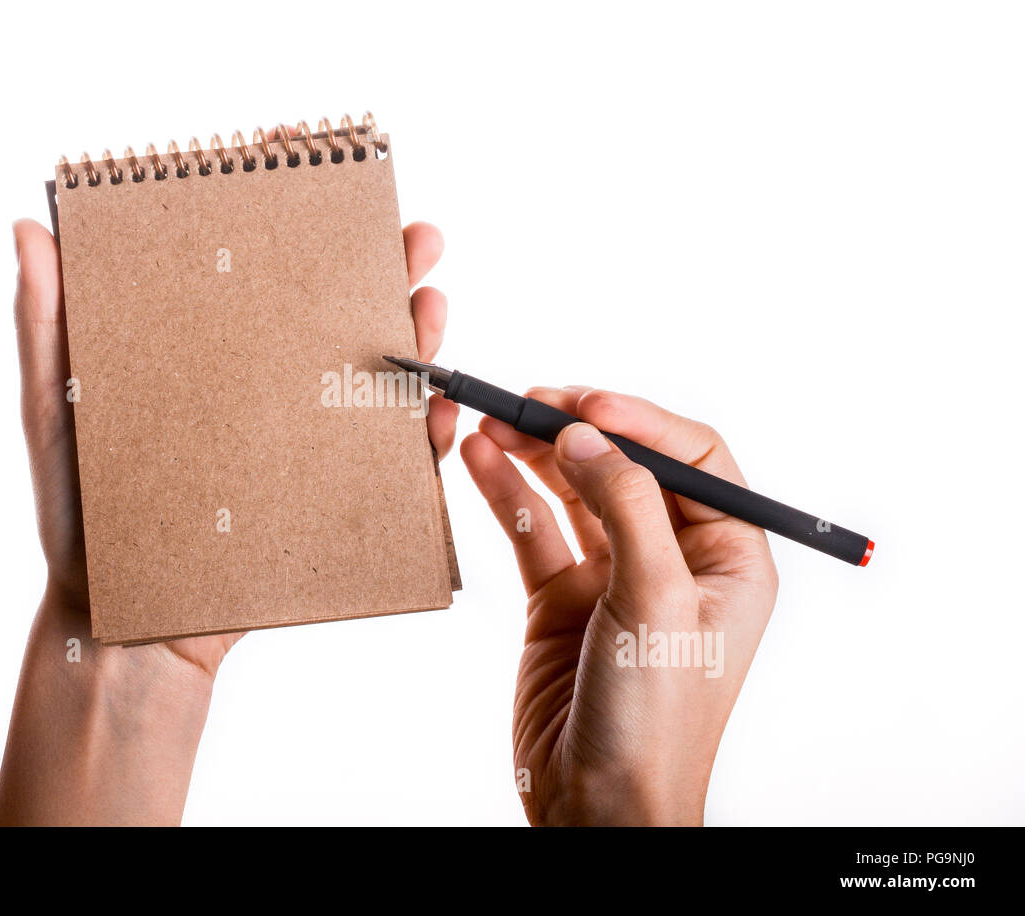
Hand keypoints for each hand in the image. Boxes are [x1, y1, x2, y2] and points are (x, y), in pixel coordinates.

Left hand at [0, 217, 455, 824]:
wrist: (121, 625)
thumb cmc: (80, 519)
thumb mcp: (56, 413)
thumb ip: (48, 328)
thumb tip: (29, 232)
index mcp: (201, 347)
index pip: (245, 261)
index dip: (278, 202)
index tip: (304, 150)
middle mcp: (257, 381)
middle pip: (327, 305)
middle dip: (377, 260)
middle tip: (411, 230)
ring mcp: (296, 436)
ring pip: (371, 371)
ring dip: (414, 332)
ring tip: (430, 299)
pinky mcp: (324, 494)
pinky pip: (384, 460)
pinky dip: (417, 434)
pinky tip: (433, 409)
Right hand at [460, 388, 777, 824]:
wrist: (598, 806)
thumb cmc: (656, 722)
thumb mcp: (655, 601)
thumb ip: (625, 507)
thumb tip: (590, 432)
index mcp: (728, 559)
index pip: (693, 459)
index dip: (640, 421)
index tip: (585, 403)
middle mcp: (674, 560)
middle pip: (626, 466)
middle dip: (578, 429)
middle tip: (527, 401)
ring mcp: (614, 578)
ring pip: (575, 492)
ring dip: (535, 454)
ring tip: (492, 420)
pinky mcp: (562, 600)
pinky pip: (536, 530)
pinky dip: (508, 493)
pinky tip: (479, 460)